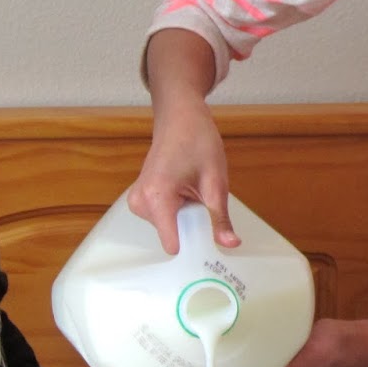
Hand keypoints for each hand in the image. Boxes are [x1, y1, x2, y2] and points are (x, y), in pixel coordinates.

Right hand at [127, 99, 238, 253]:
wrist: (179, 116)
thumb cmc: (196, 140)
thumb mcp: (216, 181)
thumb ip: (220, 217)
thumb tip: (230, 244)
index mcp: (157, 197)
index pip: (171, 243)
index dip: (194, 248)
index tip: (208, 250)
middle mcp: (140, 201)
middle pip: (172, 236)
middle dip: (192, 228)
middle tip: (204, 204)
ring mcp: (137, 200)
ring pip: (168, 227)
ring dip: (185, 217)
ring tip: (194, 192)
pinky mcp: (140, 199)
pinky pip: (163, 218)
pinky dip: (178, 211)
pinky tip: (186, 192)